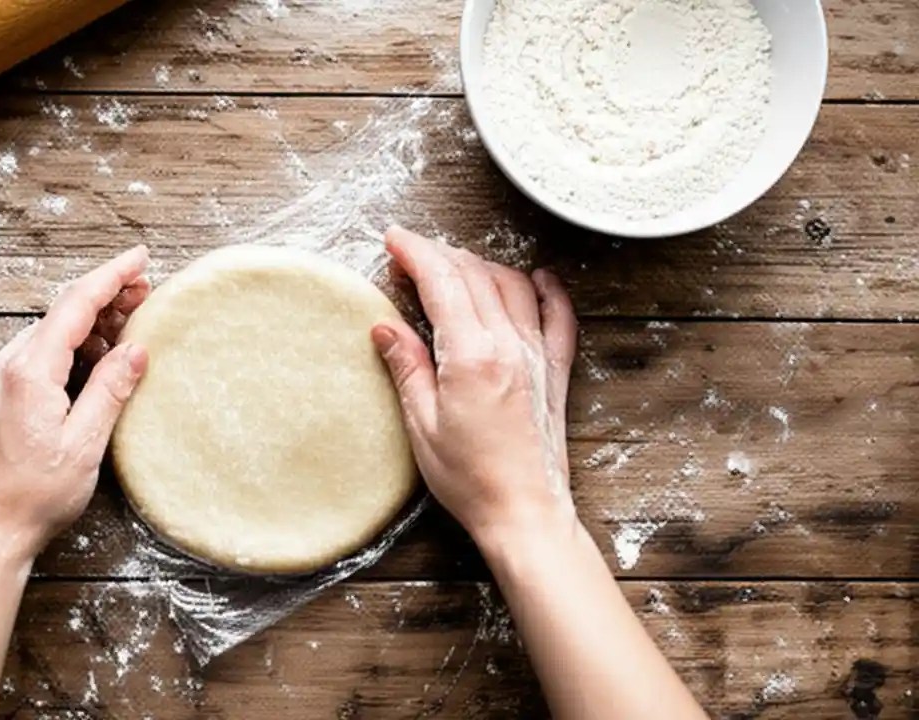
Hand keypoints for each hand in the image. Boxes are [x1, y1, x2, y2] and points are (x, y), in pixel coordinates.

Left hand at [0, 247, 151, 565]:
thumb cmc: (31, 497)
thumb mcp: (84, 443)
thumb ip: (110, 389)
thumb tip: (136, 349)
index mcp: (28, 371)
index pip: (75, 304)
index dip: (111, 276)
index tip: (139, 258)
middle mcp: (6, 366)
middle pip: (61, 314)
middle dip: (106, 299)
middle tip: (145, 297)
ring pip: (49, 335)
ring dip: (89, 327)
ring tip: (127, 334)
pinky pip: (36, 358)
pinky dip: (70, 351)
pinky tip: (93, 365)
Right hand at [371, 227, 577, 542]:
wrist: (524, 513)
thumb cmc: (470, 479)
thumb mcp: (422, 424)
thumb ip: (407, 366)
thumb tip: (385, 326)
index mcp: (471, 356)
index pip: (441, 282)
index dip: (415, 253)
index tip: (394, 240)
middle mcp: (510, 346)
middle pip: (474, 275)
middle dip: (439, 255)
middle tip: (410, 257)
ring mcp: (538, 356)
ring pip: (512, 285)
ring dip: (480, 266)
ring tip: (453, 267)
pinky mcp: (556, 372)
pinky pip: (559, 316)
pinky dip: (547, 290)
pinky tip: (537, 278)